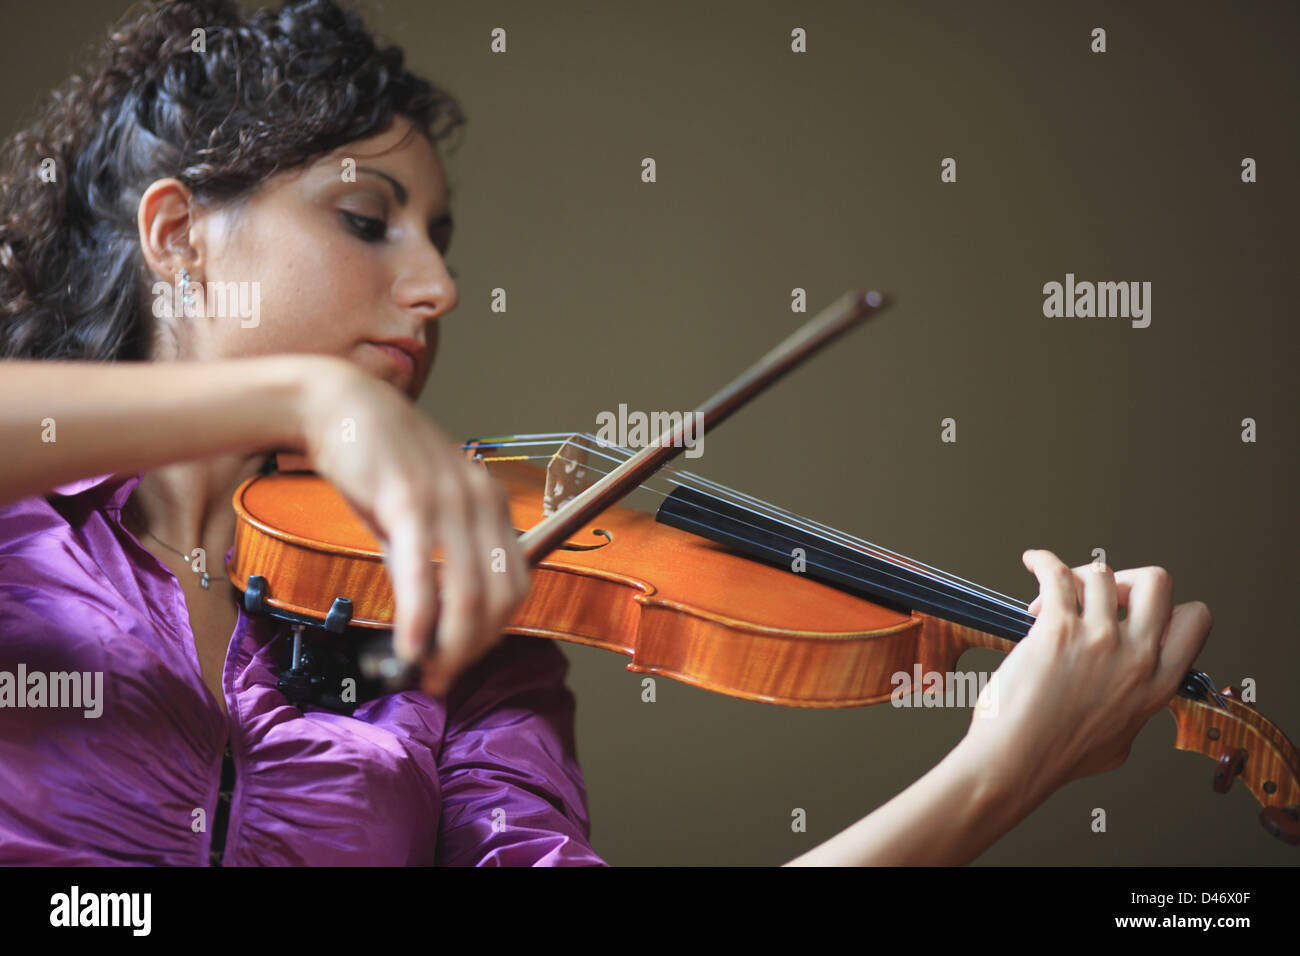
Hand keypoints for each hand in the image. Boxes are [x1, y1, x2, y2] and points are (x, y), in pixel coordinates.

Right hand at [289, 356, 529, 697]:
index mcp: (491, 502)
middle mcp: (479, 501)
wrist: (338, 403)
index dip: (495, 631)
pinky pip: (421, 574)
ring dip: (450, 646)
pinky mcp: (407, 501)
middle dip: (473, 648)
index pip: (515, 583)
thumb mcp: (418, 509)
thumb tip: (434, 621)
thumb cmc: (379, 459)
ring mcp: (447, 501)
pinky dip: (419, 620)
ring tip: (425, 672)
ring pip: (468, 594)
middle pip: (499, 598)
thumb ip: (433, 559)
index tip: (462, 658)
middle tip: (441, 677)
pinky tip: (408, 648)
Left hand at [961, 549, 1212, 806]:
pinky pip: (1056, 574)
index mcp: (1158, 684)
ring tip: (1050, 598)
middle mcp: (1136, 657)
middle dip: (1127, 577)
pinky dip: (1042, 561)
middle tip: (1099, 594)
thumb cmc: (1056, 757)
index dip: (1169, 605)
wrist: (1017, 762)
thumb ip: (1134, 712)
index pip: (1195, 619)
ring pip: (1101, 573)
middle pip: (1157, 580)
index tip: (1137, 608)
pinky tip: (1034, 562)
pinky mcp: (1057, 631)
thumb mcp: (1120, 742)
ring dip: (1075, 576)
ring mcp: (1098, 641)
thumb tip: (1131, 698)